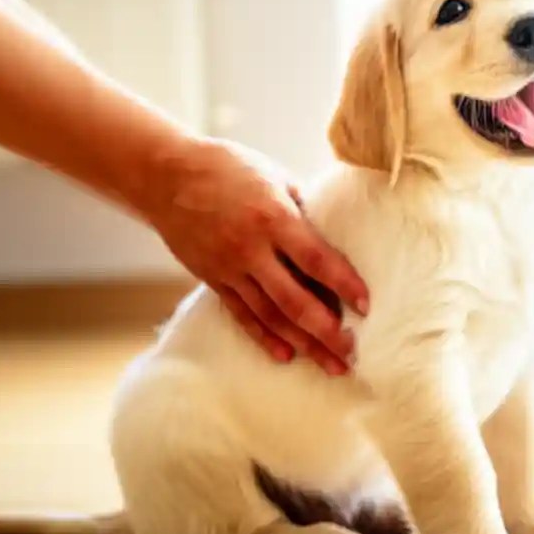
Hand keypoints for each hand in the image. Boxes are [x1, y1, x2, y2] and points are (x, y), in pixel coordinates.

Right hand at [143, 138, 367, 374]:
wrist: (166, 175)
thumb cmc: (229, 169)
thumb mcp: (276, 177)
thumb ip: (303, 212)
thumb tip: (333, 239)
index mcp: (274, 217)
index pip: (317, 259)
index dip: (344, 284)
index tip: (366, 306)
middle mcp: (251, 248)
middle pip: (295, 300)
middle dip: (327, 331)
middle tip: (351, 353)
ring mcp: (229, 267)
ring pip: (271, 315)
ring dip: (303, 343)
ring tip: (330, 364)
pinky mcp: (212, 278)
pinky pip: (242, 314)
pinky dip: (264, 336)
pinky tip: (285, 355)